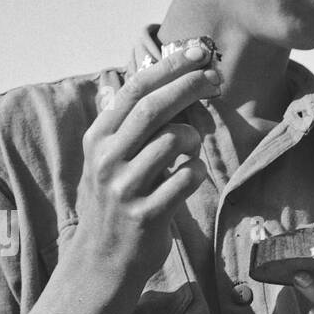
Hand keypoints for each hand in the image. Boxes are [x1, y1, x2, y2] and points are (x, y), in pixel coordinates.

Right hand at [71, 39, 219, 284]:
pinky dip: (197, 172)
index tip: (196, 52)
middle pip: (154, 108)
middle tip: (215, 78)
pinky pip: (186, 179)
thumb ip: (121, 125)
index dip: (168, 68)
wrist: (102, 261)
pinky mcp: (146, 214)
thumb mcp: (107, 161)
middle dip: (189, 86)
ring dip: (193, 138)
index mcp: (98, 138)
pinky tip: (191, 177)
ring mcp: (125, 188)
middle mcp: (107, 159)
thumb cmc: (115, 203)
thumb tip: (126, 83)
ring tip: (191, 150)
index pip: (134, 90)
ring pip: (173, 140)